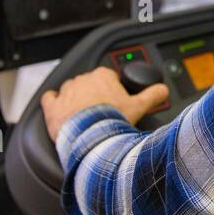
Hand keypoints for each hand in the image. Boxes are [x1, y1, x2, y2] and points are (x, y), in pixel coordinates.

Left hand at [41, 66, 169, 140]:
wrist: (92, 138)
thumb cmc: (113, 121)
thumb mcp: (138, 107)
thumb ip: (152, 95)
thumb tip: (163, 90)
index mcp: (103, 76)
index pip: (108, 77)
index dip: (112, 90)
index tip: (115, 102)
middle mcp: (83, 80)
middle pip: (89, 84)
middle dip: (94, 96)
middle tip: (101, 113)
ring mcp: (66, 92)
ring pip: (70, 90)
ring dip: (75, 100)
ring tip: (84, 117)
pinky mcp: (53, 106)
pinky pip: (49, 98)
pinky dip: (53, 103)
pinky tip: (60, 111)